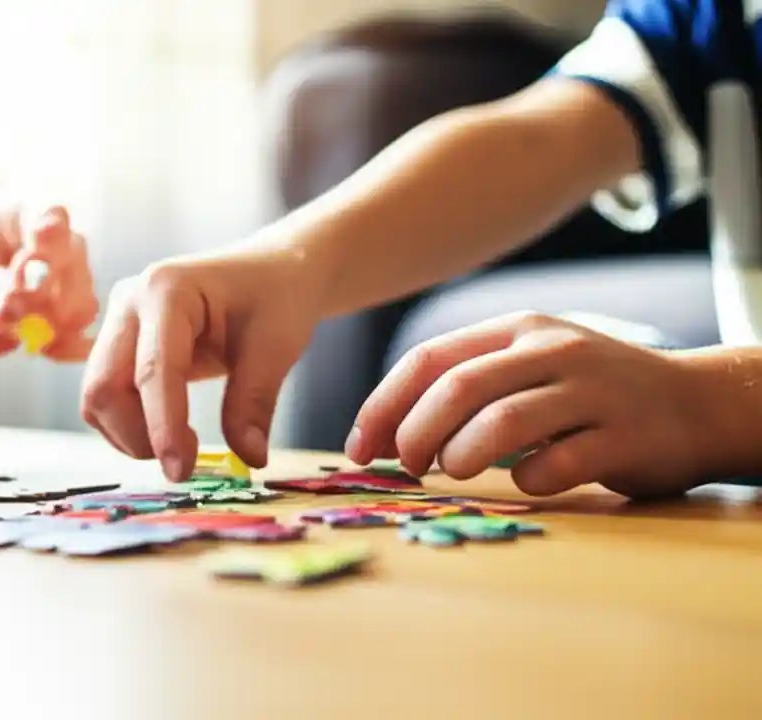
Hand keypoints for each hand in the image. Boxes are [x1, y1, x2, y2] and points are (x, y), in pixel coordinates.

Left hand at [0, 195, 97, 359]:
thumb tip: (19, 306)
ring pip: (80, 307)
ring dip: (44, 332)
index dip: (52, 242)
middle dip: (53, 300)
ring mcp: (58, 281)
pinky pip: (74, 336)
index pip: (53, 219)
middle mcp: (52, 245)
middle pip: (75, 268)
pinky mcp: (56, 316)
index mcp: (24, 214)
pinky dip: (48, 350)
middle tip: (14, 319)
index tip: (33, 261)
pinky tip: (3, 347)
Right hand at [80, 245, 323, 479]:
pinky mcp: (119, 344)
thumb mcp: (276, 347)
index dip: (163, 427)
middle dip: (137, 435)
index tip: (182, 472)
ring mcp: (118, 322)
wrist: (270, 270)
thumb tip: (249, 458)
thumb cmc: (276, 296)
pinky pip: (107, 397)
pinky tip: (170, 427)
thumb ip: (254, 402)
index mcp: (167, 290)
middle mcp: (129, 302)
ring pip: (98, 397)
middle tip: (187, 460)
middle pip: (104, 386)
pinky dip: (130, 425)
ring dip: (131, 434)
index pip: (153, 371)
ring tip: (184, 442)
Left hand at [346, 312, 709, 497]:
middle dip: (414, 433)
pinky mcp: (625, 436)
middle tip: (407, 467)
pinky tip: (527, 483)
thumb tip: (380, 435)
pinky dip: (527, 481)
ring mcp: (591, 390)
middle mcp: (551, 350)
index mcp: (515, 329)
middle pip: (458, 388)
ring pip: (503, 422)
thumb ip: (463, 388)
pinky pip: (557, 464)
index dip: (383, 406)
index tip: (360, 449)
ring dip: (462, 456)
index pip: (428, 360)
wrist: (696, 402)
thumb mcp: (526, 367)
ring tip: (455, 472)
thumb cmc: (587, 393)